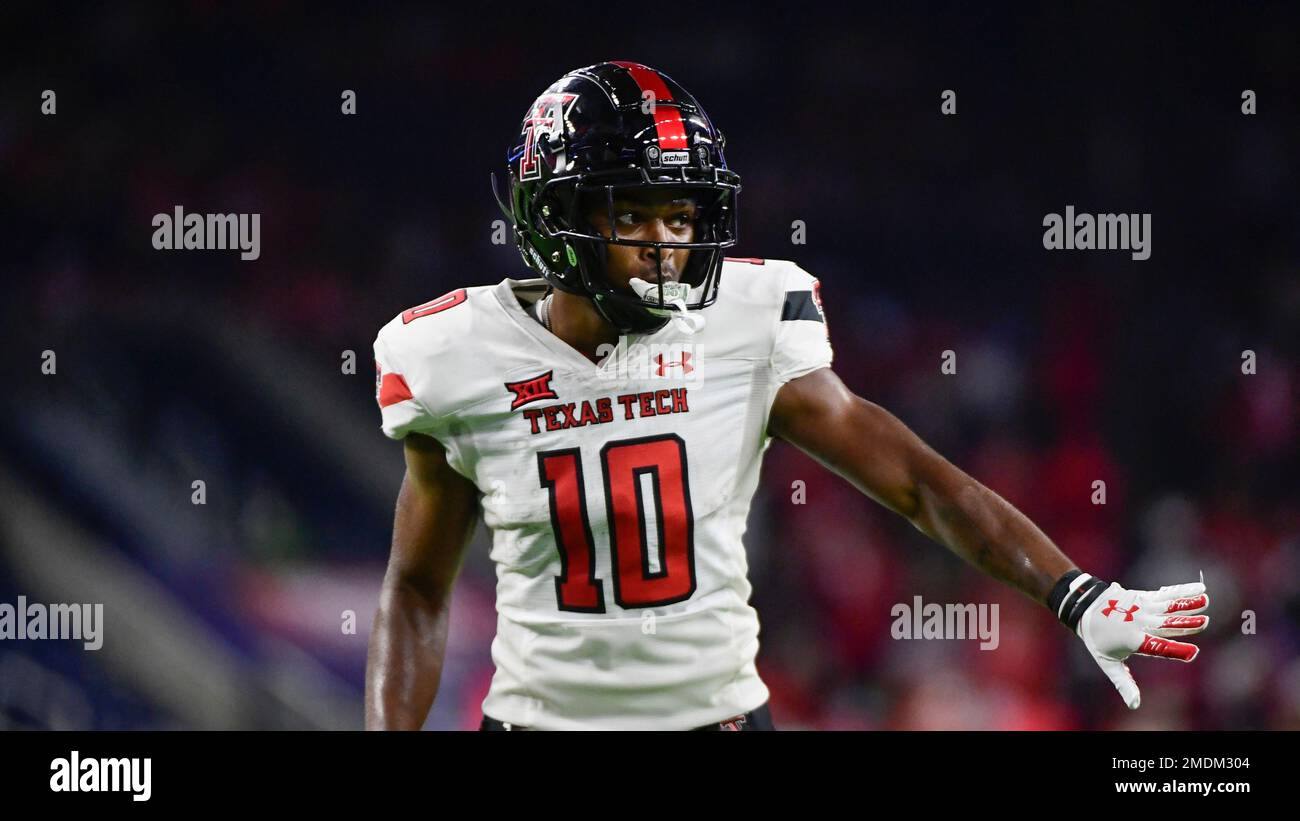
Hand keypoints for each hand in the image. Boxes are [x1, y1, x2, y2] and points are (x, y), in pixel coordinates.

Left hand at [1076, 579, 1208, 709]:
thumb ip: (1124, 683)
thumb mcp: (1108, 664)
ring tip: (1205, 601)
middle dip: (1185, 624)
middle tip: (1204, 623)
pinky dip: (1182, 592)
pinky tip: (1201, 590)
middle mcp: (1139, 622)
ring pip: (1168, 606)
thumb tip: (1135, 705)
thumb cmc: (1099, 640)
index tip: (1193, 653)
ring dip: (1187, 604)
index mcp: (1132, 640)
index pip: (1156, 647)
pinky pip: (1166, 594)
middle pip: (1165, 624)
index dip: (1174, 650)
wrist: (1084, 608)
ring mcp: (1142, 607)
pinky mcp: (1144, 596)